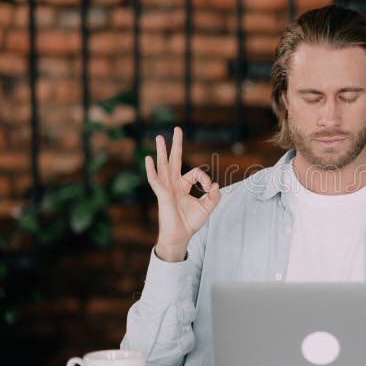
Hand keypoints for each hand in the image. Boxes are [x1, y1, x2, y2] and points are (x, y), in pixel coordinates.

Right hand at [145, 127, 220, 261]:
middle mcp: (173, 184)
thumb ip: (214, 196)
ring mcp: (166, 188)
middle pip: (174, 160)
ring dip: (161, 151)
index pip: (196, 173)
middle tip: (177, 128)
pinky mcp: (162, 195)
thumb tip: (216, 185)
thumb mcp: (207, 208)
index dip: (205, 179)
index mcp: (183, 185)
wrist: (180, 236)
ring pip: (163, 165)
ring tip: (159, 137)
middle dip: (176, 144)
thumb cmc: (190, 223)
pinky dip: (151, 170)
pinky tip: (148, 159)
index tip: (210, 189)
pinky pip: (155, 180)